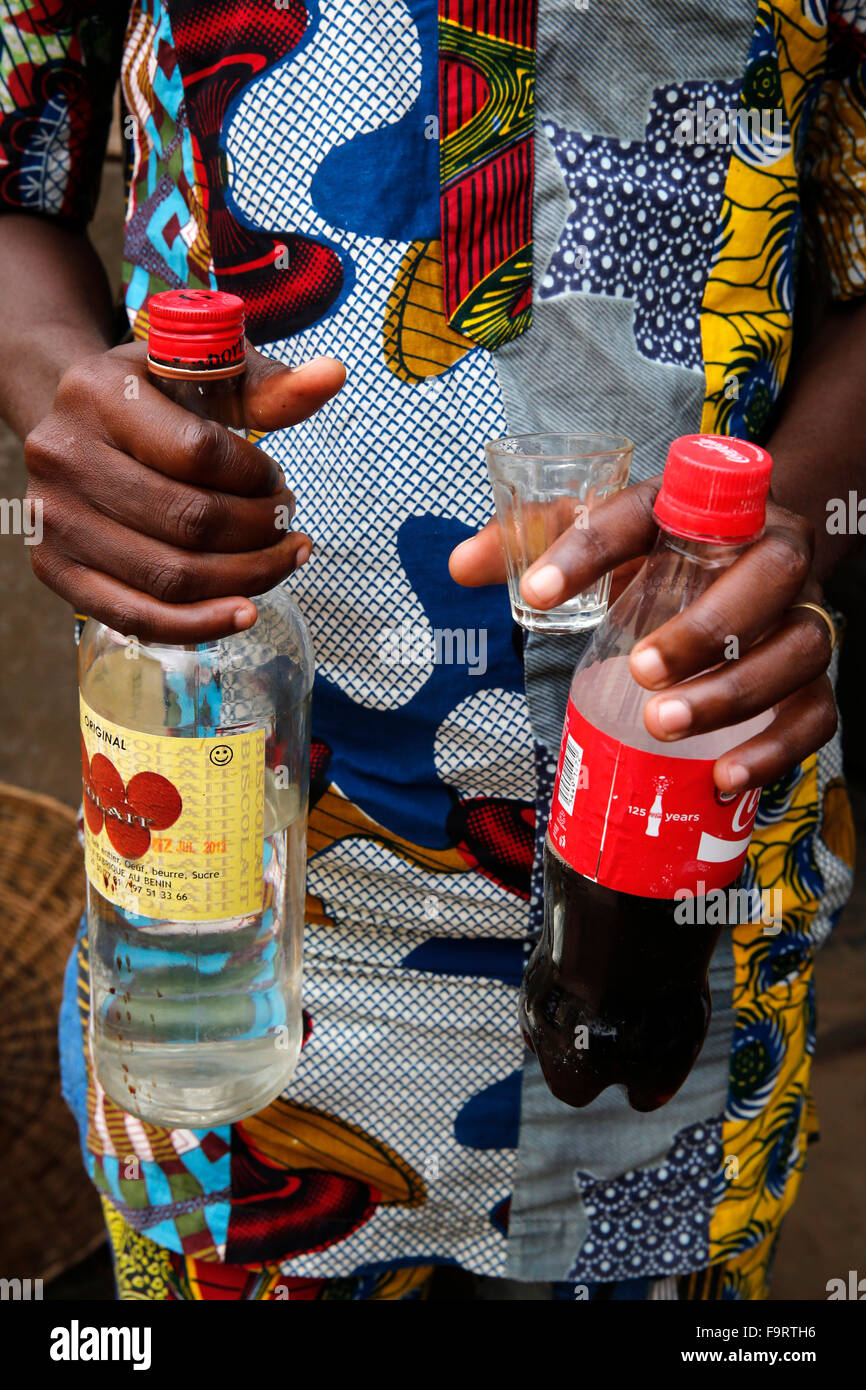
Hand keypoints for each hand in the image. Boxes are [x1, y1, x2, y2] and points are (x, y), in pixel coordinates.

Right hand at [24, 340, 344, 640]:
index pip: (199, 452)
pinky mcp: (55, 570)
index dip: (257, 477)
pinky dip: (200, 625)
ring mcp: (54, 519)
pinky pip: (137, 616)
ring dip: (247, 578)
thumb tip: (334, 375)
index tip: (276, 482)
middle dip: (261, 532)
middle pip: (190, 521)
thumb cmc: (155, 402)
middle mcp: (63, 455)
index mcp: (97, 392)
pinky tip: (245, 612)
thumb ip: (270, 388)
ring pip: (172, 576)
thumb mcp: (205, 378)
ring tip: (282, 559)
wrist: (78, 428)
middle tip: (289, 525)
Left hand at [449, 477, 836, 791]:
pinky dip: (775, 748)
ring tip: (663, 724)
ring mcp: (802, 613)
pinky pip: (816, 712)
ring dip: (735, 692)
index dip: (588, 549)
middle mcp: (769, 551)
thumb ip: (531, 543)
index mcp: (701, 507)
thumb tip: (459, 566)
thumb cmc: (661, 551)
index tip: (536, 594)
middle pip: (767, 576)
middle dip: (705, 628)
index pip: (646, 514)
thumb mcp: (598, 536)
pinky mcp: (814, 676)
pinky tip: (722, 777)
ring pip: (799, 648)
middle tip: (639, 670)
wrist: (746, 560)